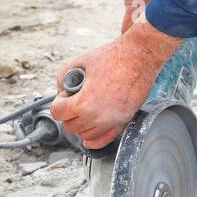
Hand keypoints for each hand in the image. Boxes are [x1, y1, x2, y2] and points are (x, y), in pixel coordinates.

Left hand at [50, 21, 181, 148]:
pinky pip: (104, 140)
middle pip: (70, 127)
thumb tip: (61, 92)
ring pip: (85, 135)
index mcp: (84, 103)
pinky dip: (93, 140)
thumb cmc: (113, 58)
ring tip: (85, 110)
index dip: (59, 102)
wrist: (139, 57)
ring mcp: (112, 121)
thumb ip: (62, 79)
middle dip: (68, 114)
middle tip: (74, 101)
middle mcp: (98, 117)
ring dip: (81, 125)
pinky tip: (88, 137)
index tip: (66, 95)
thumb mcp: (79, 63)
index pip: (58, 113)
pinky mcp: (123, 121)